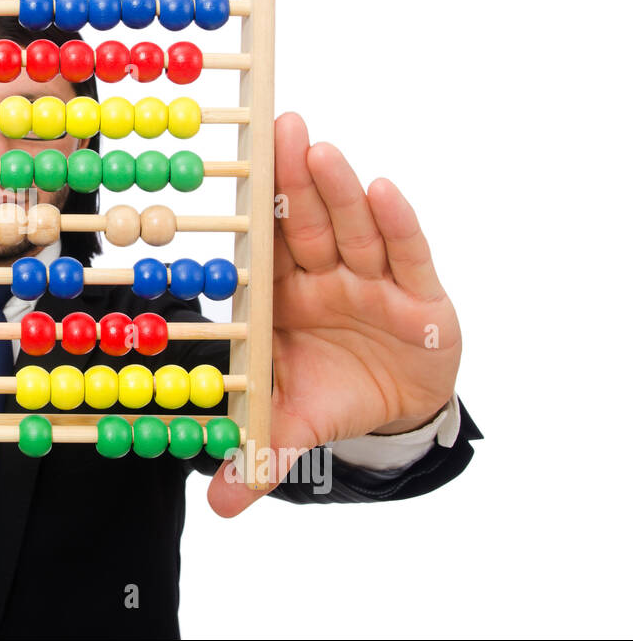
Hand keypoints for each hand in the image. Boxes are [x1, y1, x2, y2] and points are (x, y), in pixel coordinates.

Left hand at [208, 113, 461, 516]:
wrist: (397, 408)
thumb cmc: (334, 395)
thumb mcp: (295, 427)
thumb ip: (261, 455)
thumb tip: (219, 509)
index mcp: (283, 297)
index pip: (262, 249)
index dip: (248, 214)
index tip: (229, 176)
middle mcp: (324, 277)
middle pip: (305, 223)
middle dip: (291, 179)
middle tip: (275, 131)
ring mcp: (372, 280)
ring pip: (352, 229)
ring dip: (336, 191)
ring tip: (317, 150)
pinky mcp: (421, 295)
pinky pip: (407, 253)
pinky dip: (396, 224)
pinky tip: (384, 188)